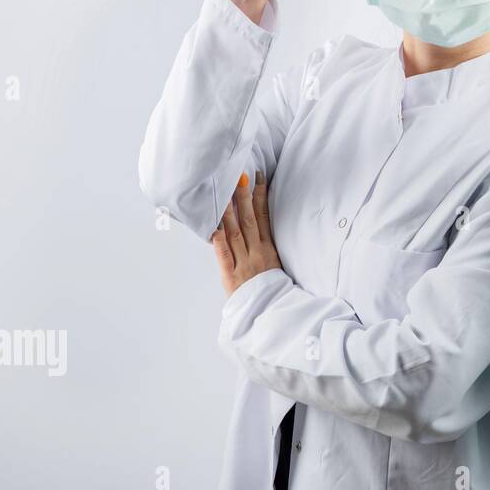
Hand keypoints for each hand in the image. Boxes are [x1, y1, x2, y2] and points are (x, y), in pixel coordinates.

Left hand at [211, 171, 281, 296]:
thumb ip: (267, 247)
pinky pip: (223, 255)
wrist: (272, 313)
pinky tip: (212, 225)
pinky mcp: (232, 276)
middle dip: (244, 197)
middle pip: (249, 220)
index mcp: (270, 249)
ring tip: (222, 194)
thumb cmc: (273, 290)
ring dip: (228, 212)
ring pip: (235, 233)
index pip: (265, 217)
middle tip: (239, 176)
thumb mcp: (277, 266)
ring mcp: (244, 264)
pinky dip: (217, 240)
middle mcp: (257, 253)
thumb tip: (259, 226)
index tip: (259, 178)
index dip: (261, 196)